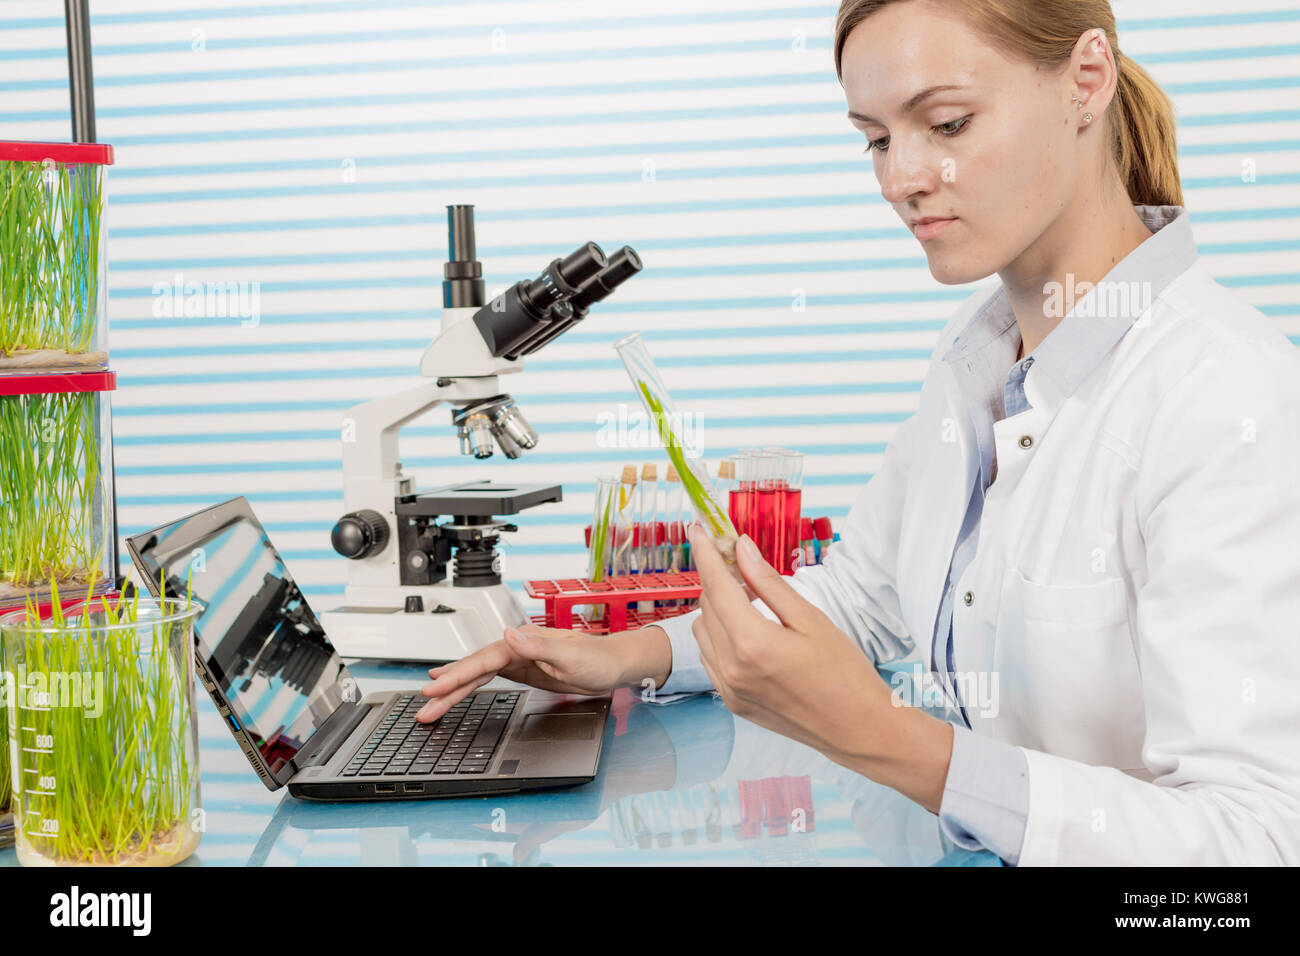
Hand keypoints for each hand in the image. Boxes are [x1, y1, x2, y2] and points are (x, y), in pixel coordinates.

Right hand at [416, 623, 630, 722]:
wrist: (614, 664)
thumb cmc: (599, 659)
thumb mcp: (571, 655)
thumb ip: (538, 646)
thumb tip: (509, 634)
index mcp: (524, 641)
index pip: (483, 660)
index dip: (457, 675)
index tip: (435, 687)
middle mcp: (517, 647)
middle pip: (475, 668)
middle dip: (448, 687)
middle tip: (423, 705)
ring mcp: (518, 658)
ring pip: (478, 675)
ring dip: (455, 690)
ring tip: (430, 703)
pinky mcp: (523, 670)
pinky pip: (489, 680)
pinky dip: (470, 687)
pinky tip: (456, 691)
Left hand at [686, 522, 954, 812]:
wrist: (859, 730)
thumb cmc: (845, 672)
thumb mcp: (811, 619)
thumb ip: (769, 583)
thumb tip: (742, 548)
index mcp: (752, 642)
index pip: (716, 585)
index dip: (705, 552)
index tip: (696, 528)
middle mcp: (731, 667)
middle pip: (707, 606)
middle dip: (718, 578)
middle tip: (737, 560)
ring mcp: (728, 689)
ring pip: (704, 632)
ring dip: (718, 609)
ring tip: (750, 601)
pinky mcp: (733, 702)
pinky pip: (710, 658)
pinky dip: (720, 637)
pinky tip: (748, 632)